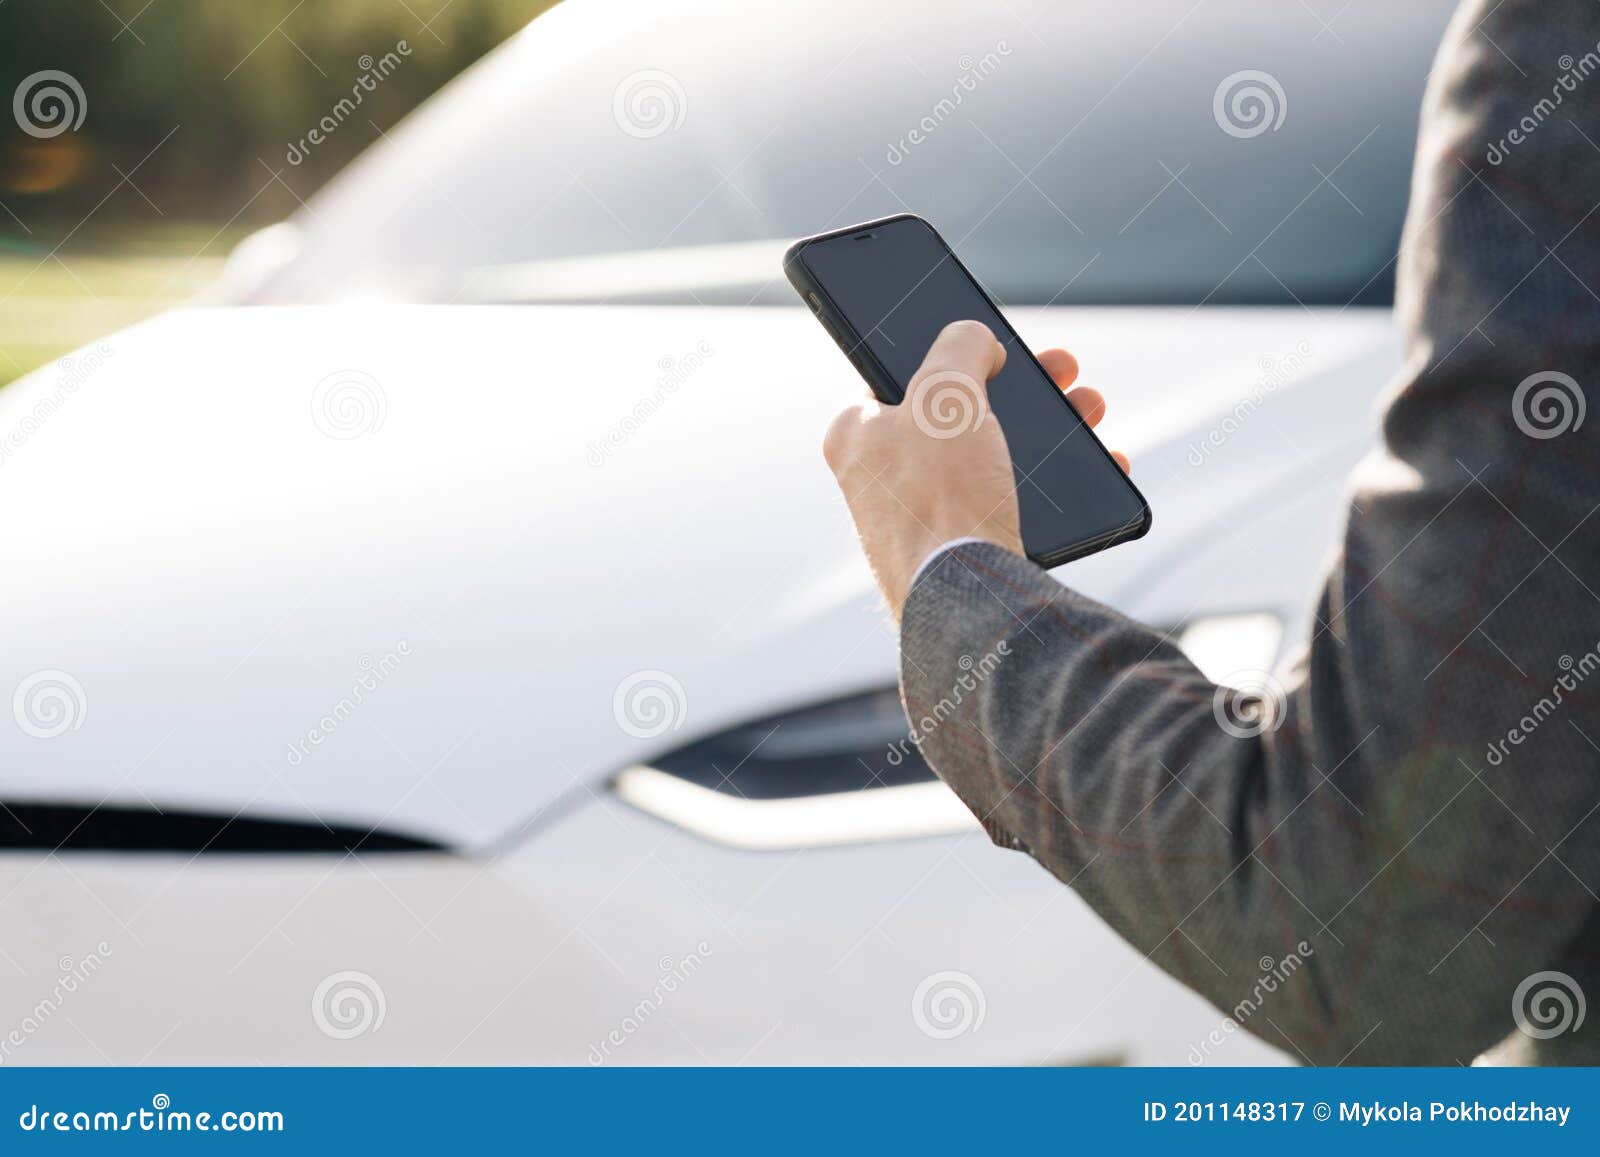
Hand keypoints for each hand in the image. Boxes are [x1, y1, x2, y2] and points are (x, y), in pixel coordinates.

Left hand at [822, 319, 1127, 619]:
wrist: (968, 600)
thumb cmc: (941, 496)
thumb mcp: (946, 391)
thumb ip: (959, 346)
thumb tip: (976, 340)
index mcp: (856, 437)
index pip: (900, 376)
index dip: (953, 356)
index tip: (996, 347)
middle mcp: (882, 479)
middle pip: (961, 413)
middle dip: (1022, 389)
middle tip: (1064, 372)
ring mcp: (924, 518)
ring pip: (994, 455)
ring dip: (1051, 428)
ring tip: (1092, 409)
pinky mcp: (964, 551)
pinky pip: (1015, 502)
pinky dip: (1056, 483)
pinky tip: (1099, 465)